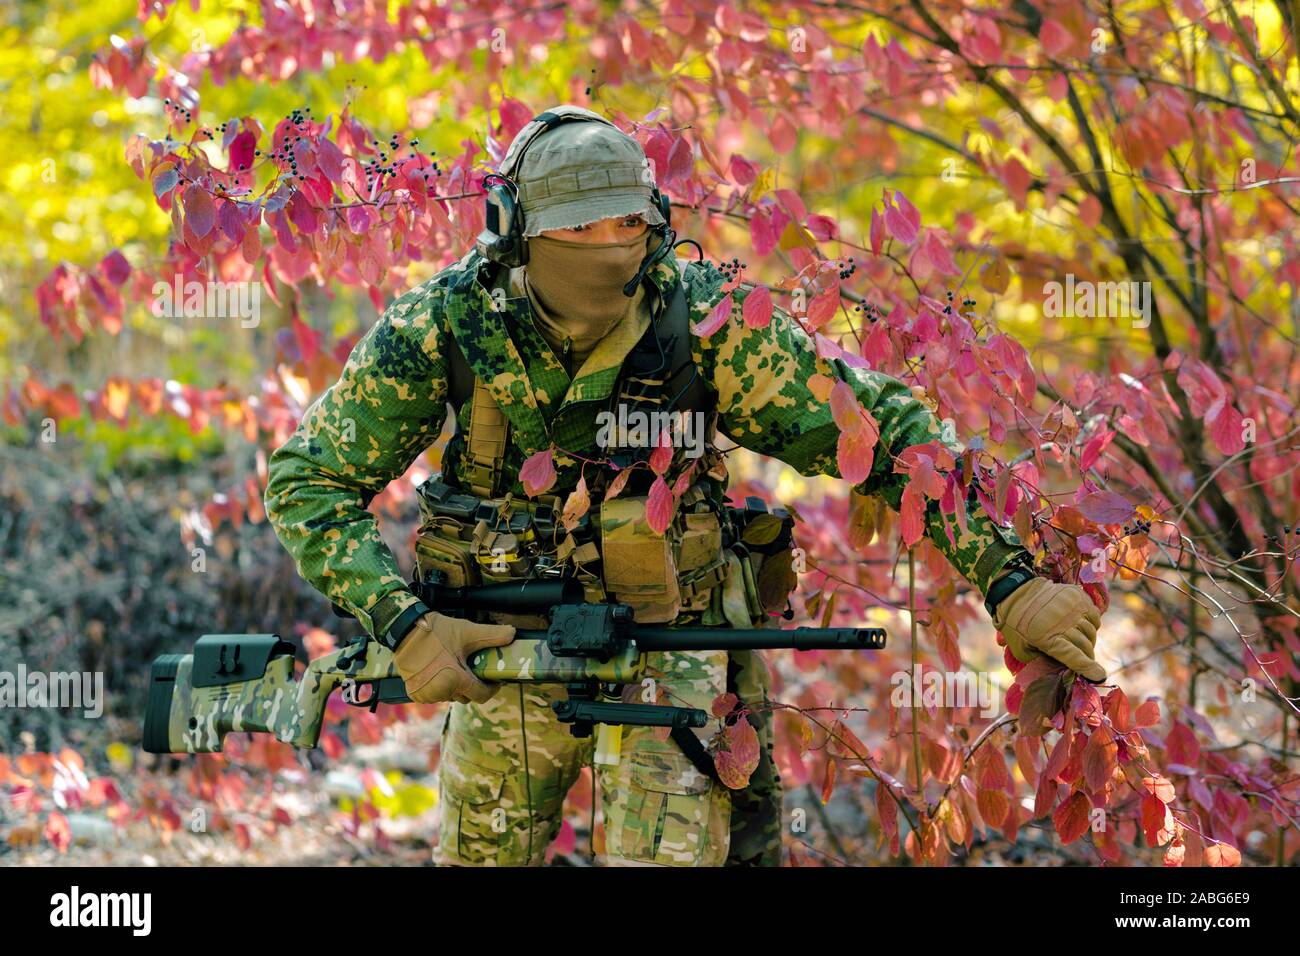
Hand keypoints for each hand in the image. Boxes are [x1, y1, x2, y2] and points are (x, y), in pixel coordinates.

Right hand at [393, 612, 515, 703]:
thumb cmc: (436, 632)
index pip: (481, 695)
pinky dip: (440, 687)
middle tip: (471, 668)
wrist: (404, 630)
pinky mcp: (415, 694)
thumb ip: (492, 635)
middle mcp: (440, 692)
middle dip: (472, 685)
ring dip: (455, 686)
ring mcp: (426, 695)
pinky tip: (441, 672)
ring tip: (455, 667)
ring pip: (450, 696)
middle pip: (466, 696)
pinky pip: (435, 695)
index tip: (494, 680)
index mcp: (455, 680)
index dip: (491, 688)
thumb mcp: (466, 632)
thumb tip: (513, 633)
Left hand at [993, 577, 1106, 682]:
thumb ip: (1044, 662)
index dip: (1088, 668)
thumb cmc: (1017, 627)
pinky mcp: (1077, 596)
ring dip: (1088, 639)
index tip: (1100, 676)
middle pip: (1086, 646)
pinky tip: (1080, 625)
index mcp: (1048, 639)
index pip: (1075, 656)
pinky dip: (1091, 623)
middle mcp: (1063, 623)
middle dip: (1086, 656)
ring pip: (1092, 631)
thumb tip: (1064, 671)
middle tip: (1082, 658)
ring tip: (1077, 639)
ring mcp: (1072, 607)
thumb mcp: (1024, 650)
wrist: (1015, 594)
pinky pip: (1094, 615)